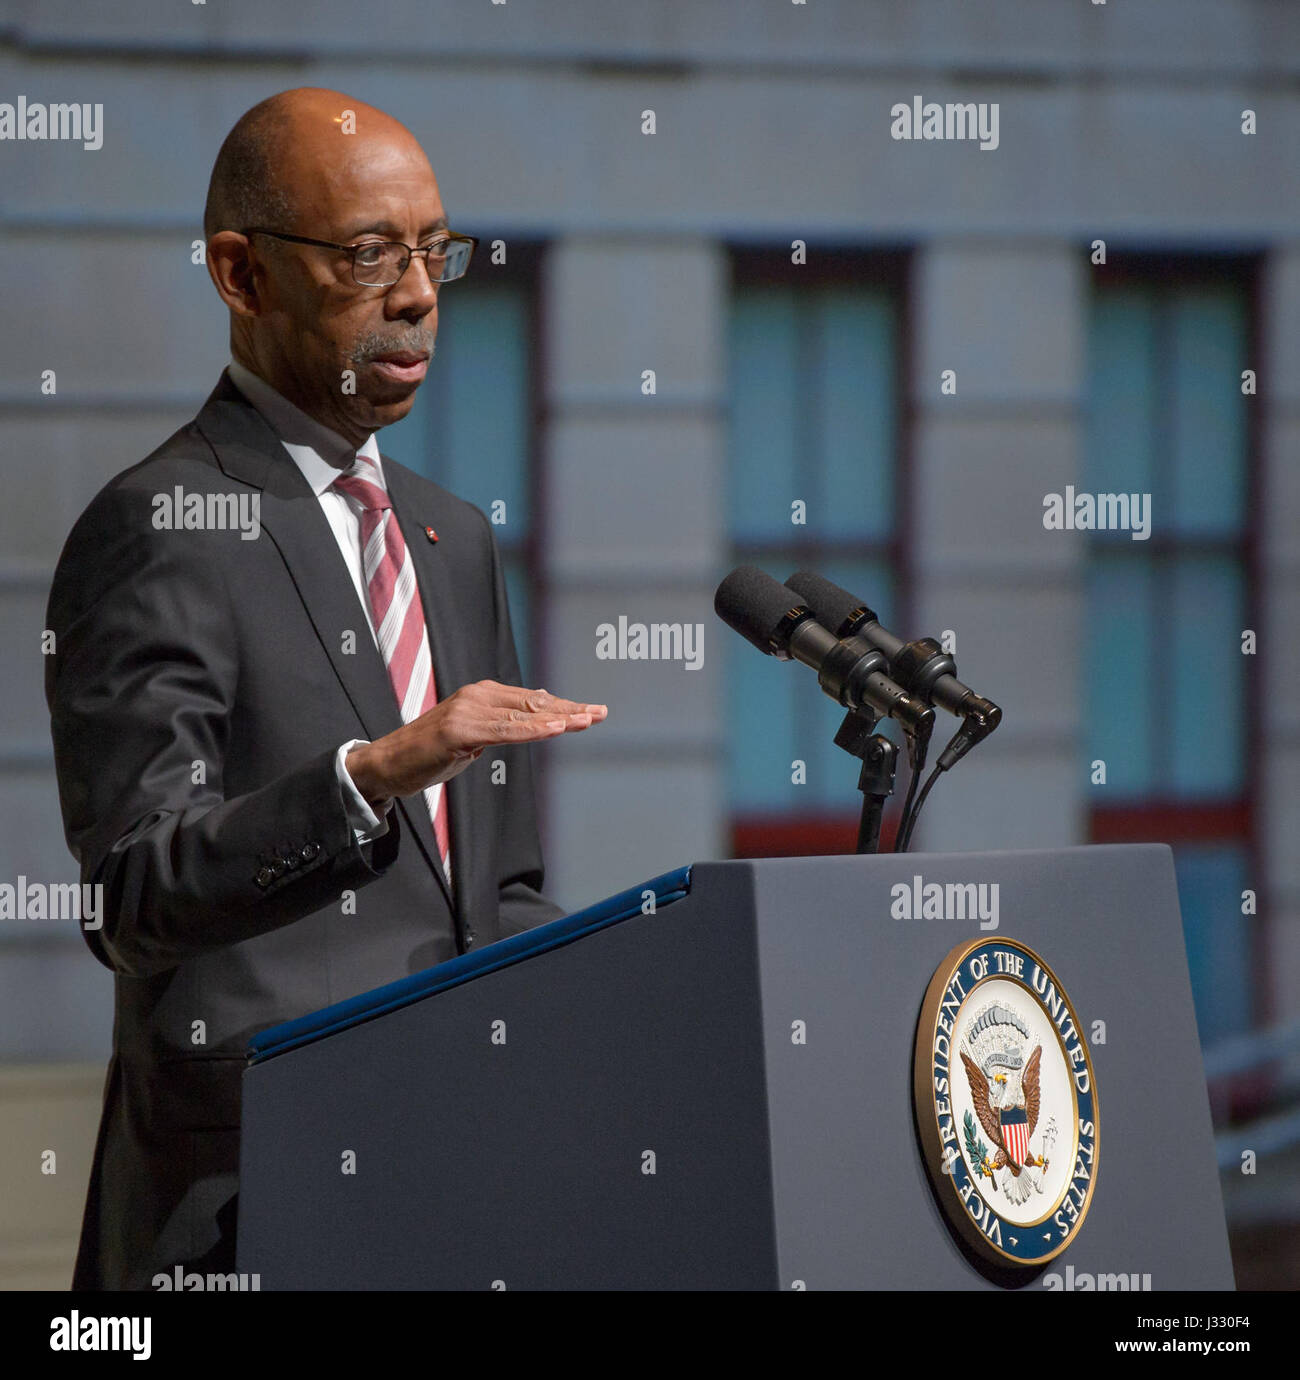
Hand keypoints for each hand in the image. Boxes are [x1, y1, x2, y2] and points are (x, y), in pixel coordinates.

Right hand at [345, 681, 606, 804]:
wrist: (386, 763)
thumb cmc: (429, 753)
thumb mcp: (472, 735)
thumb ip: (501, 723)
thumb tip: (536, 708)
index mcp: (482, 695)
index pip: (532, 699)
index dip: (564, 706)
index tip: (593, 711)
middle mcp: (477, 696)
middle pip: (533, 703)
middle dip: (569, 709)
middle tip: (600, 713)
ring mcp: (467, 711)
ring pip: (522, 716)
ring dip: (557, 718)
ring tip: (586, 719)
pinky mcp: (458, 730)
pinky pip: (503, 732)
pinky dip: (531, 730)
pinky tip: (554, 729)